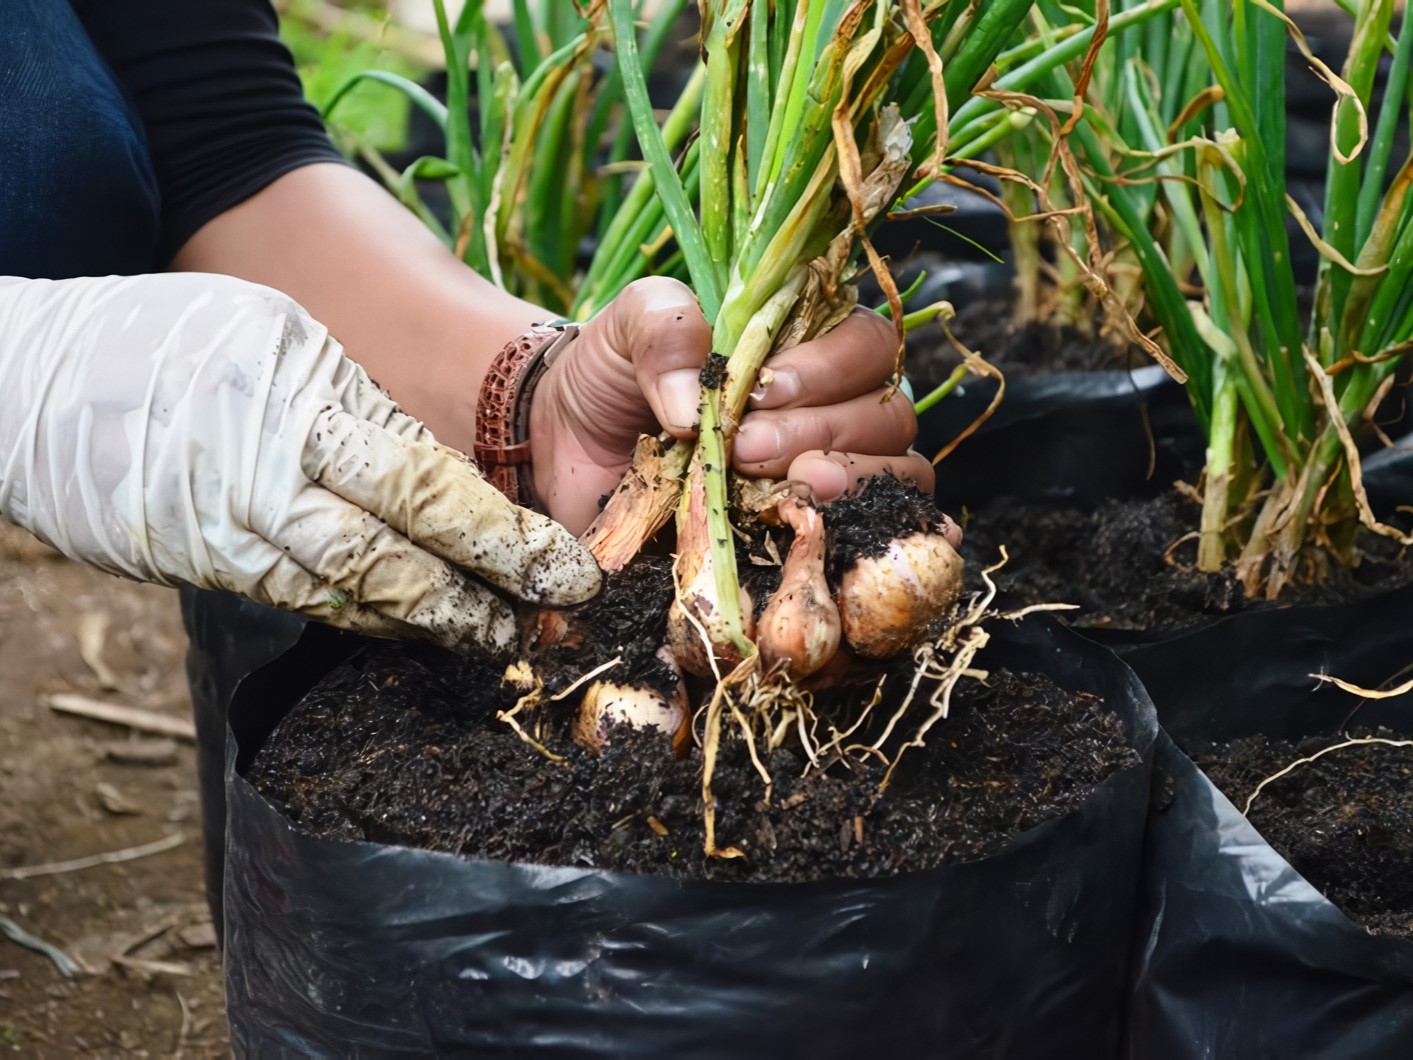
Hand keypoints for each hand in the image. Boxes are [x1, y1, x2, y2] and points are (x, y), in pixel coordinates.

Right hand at [0, 274, 600, 653]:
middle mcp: (267, 455)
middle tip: (548, 617)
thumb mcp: (272, 335)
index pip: (426, 472)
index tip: (561, 563)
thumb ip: (352, 406)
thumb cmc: (169, 341)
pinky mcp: (195, 562)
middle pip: (399, 536)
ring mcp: (226, 518)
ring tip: (494, 638)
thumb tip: (436, 480)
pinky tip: (411, 630)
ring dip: (431, 619)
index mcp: (300, 382)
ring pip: (351, 587)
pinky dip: (363, 619)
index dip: (500, 530)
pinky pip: (299, 600)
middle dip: (485, 584)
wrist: (24, 379)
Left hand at [529, 277, 938, 533]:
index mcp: (808, 347)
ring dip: (846, 483)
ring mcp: (827, 479)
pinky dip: (887, 542)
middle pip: (887, 418)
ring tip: (779, 489)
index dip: (829, 368)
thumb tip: (694, 406)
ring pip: (896, 477)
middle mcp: (834, 411)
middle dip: (821, 432)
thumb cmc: (612, 377)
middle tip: (745, 448)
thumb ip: (663, 328)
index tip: (762, 389)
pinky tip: (864, 548)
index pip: (867, 347)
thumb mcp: (628, 327)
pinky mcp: (807, 539)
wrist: (566, 448)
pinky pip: (876, 541)